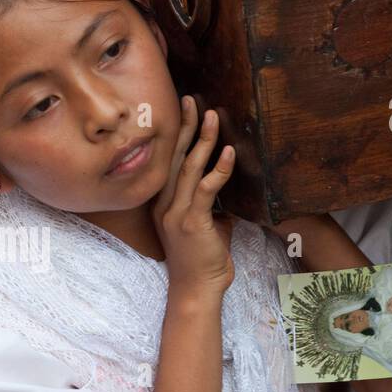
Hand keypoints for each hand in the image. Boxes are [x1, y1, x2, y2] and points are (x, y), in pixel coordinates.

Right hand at [152, 95, 234, 297]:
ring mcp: (175, 213)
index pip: (168, 161)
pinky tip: (228, 153)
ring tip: (214, 117)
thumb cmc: (202, 261)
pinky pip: (205, 189)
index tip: (184, 111)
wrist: (197, 290)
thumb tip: (222, 190)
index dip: (177, 135)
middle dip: (185, 127)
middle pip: (173, 157)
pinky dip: (218, 170)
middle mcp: (164, 205)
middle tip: (192, 101)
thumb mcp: (204, 227)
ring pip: (188, 168)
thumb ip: (208, 206)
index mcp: (163, 203)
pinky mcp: (191, 223)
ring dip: (203, 140)